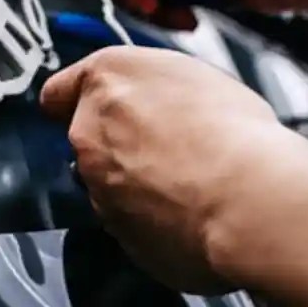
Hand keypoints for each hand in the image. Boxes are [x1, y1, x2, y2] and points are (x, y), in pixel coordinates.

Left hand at [40, 45, 304, 293]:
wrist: (247, 198)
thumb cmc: (232, 132)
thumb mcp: (190, 75)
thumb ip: (148, 87)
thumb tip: (150, 102)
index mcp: (104, 80)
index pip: (59, 91)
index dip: (75, 101)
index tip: (88, 107)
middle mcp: (88, 131)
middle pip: (87, 138)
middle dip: (117, 143)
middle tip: (169, 147)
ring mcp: (97, 186)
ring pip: (108, 184)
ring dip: (136, 184)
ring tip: (191, 183)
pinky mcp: (116, 233)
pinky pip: (130, 222)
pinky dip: (151, 219)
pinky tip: (192, 213)